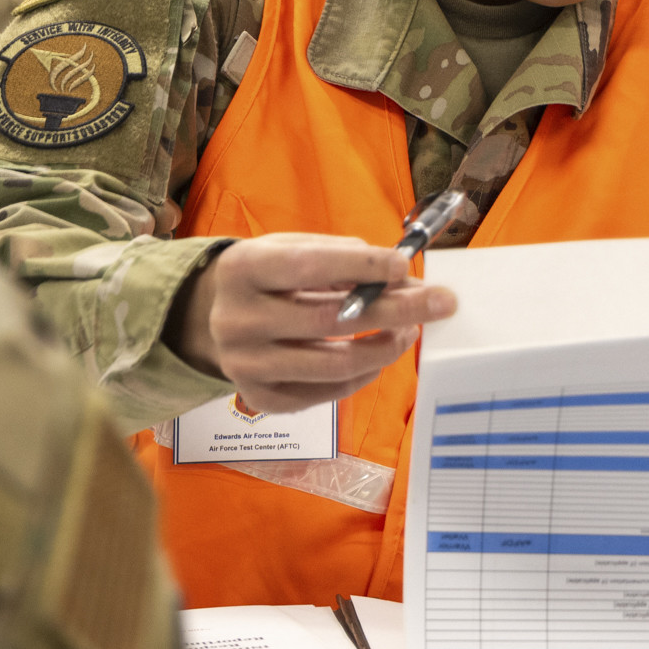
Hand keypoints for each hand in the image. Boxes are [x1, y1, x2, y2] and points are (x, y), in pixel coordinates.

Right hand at [168, 233, 459, 415]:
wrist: (208, 319)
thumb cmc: (265, 278)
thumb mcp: (287, 250)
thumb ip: (338, 257)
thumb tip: (399, 278)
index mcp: (242, 270)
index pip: (308, 267)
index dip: (361, 267)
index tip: (405, 266)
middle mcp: (236, 320)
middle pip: (329, 320)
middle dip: (394, 310)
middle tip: (440, 302)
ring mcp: (245, 365)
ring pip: (334, 364)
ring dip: (385, 347)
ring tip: (410, 330)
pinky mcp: (260, 399)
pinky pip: (328, 392)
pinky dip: (363, 374)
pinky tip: (378, 354)